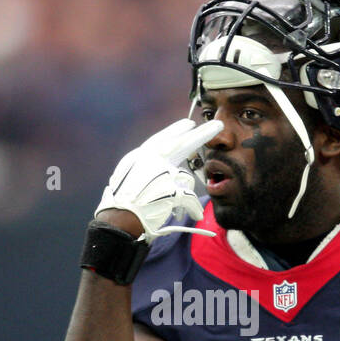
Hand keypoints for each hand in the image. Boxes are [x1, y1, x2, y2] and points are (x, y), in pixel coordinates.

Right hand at [95, 118, 221, 240]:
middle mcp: (154, 160)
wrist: (121, 217)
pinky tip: (197, 215)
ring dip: (182, 193)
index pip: (164, 138)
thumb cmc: (123, 199)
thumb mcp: (128, 173)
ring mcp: (164, 174)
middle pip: (183, 144)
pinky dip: (194, 208)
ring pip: (186, 179)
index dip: (177, 130)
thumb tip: (163, 159)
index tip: (189, 123)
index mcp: (143, 155)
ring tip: (172, 206)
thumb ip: (146, 163)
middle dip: (202, 134)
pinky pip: (190, 198)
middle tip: (218, 125)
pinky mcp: (172, 191)